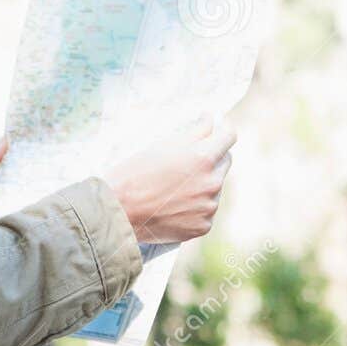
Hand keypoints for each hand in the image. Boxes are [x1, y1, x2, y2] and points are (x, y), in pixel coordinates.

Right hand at [104, 116, 236, 243]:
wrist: (117, 212)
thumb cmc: (135, 174)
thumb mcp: (163, 145)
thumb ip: (195, 131)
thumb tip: (212, 119)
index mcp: (203, 158)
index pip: (229, 136)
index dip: (223, 129)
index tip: (218, 129)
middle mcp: (212, 183)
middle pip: (225, 162)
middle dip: (212, 157)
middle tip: (187, 161)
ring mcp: (209, 207)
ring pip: (216, 187)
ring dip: (203, 183)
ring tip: (174, 188)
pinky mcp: (203, 226)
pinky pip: (207, 210)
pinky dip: (196, 206)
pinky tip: (174, 205)